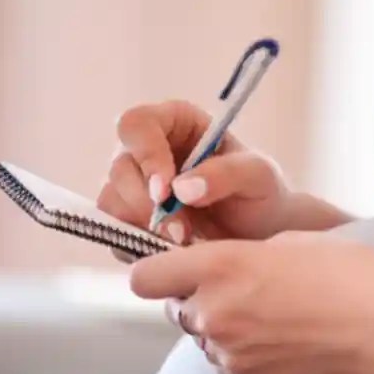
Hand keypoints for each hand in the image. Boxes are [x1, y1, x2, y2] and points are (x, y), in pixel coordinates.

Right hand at [96, 100, 292, 252]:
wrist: (260, 233)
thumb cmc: (261, 192)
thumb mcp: (258, 176)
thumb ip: (225, 174)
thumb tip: (182, 188)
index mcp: (174, 123)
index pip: (137, 124)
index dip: (145, 155)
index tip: (166, 192)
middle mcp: (147, 150)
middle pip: (120, 168)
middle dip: (147, 204)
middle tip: (181, 231)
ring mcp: (134, 186)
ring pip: (112, 202)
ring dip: (144, 227)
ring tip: (185, 242)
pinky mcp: (130, 220)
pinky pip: (115, 231)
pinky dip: (139, 244)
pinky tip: (171, 251)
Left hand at [130, 232, 373, 373]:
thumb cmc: (346, 273)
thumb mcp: (286, 241)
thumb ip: (238, 255)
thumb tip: (218, 268)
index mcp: (221, 266)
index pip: (145, 278)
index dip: (157, 272)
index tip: (174, 269)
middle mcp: (215, 313)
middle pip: (175, 310)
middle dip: (197, 299)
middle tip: (240, 291)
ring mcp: (231, 355)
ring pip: (203, 340)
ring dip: (223, 329)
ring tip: (272, 318)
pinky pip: (229, 367)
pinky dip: (245, 355)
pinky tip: (283, 342)